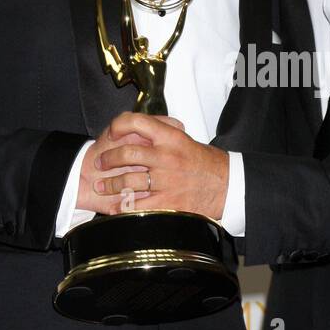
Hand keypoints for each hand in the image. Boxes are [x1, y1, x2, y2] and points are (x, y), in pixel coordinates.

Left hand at [92, 113, 228, 221]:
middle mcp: (167, 157)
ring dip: (110, 185)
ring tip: (103, 186)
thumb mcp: (186, 140)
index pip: (137, 121)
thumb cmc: (207, 163)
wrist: (229, 186)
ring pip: (128, 181)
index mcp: (171, 138)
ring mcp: (167, 181)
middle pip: (126, 153)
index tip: (111, 133)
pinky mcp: (168, 202)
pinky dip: (122, 208)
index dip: (118, 125)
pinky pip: (137, 206)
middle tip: (100, 164)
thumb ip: (163, 133)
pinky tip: (116, 208)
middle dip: (107, 159)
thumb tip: (139, 128)